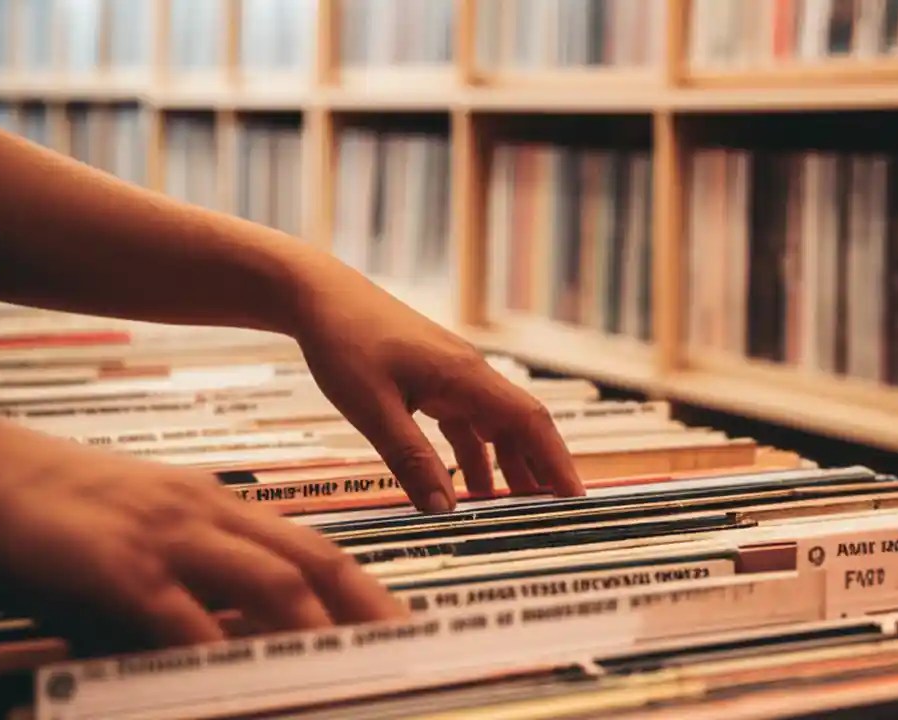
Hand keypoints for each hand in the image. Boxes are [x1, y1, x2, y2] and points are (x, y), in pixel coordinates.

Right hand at [0, 416, 406, 652]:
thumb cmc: (69, 513)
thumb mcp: (151, 540)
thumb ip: (199, 583)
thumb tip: (238, 639)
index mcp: (221, 508)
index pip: (315, 549)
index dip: (367, 588)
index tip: (401, 623)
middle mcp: (209, 515)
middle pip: (313, 561)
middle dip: (370, 608)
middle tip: (408, 649)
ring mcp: (169, 536)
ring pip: (270, 583)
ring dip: (318, 632)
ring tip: (354, 669)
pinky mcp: (120, 565)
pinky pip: (183, 616)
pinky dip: (219, 653)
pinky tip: (242, 681)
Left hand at [291, 275, 583, 512]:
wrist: (320, 296)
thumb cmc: (345, 342)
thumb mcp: (372, 410)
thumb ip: (410, 461)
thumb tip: (443, 511)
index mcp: (466, 377)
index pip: (531, 424)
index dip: (557, 463)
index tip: (577, 498)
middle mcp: (470, 376)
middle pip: (523, 429)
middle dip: (541, 472)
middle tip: (555, 517)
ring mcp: (454, 378)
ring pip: (496, 429)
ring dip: (508, 468)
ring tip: (515, 511)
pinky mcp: (434, 382)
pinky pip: (468, 425)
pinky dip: (475, 457)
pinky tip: (470, 487)